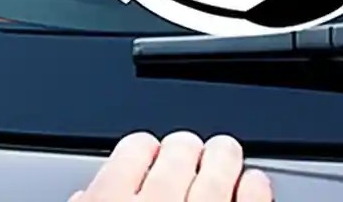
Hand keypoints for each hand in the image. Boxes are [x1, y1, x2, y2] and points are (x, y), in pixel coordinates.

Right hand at [70, 132, 272, 201]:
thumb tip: (86, 197)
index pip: (134, 149)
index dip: (143, 148)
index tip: (148, 154)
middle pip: (178, 150)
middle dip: (185, 146)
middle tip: (188, 150)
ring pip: (219, 168)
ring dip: (224, 156)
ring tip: (225, 153)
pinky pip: (252, 200)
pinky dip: (256, 188)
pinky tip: (255, 183)